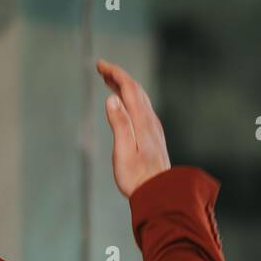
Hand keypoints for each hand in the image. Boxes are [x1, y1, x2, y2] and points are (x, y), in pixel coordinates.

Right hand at [96, 58, 170, 197]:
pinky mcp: (154, 137)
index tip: (100, 64)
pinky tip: (124, 105)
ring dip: (125, 87)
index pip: (129, 88)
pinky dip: (131, 99)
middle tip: (101, 69)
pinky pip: (143, 109)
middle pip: (136, 90)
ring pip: (140, 99)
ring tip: (109, 82)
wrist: (160, 195)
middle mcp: (150, 122)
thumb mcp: (123, 152)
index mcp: (142, 122)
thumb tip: (112, 97)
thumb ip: (119, 124)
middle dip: (118, 76)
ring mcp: (154, 129)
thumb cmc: (138, 178)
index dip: (115, 73)